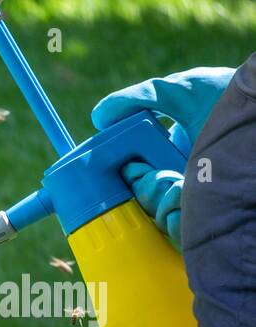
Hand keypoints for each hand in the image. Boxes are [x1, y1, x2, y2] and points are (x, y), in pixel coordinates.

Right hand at [92, 67, 234, 248]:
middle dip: (144, 187)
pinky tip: (186, 199)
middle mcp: (184, 179)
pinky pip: (176, 232)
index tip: (129, 166)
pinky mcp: (209, 218)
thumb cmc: (231, 97)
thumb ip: (138, 98)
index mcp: (171, 154)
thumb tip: (97, 117)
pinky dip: (175, 220)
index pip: (136, 174)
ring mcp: (198, 200)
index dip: (128, 175)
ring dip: (160, 201)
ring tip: (180, 183)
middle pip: (143, 198)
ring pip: (157, 216)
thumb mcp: (180, 92)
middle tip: (155, 172)